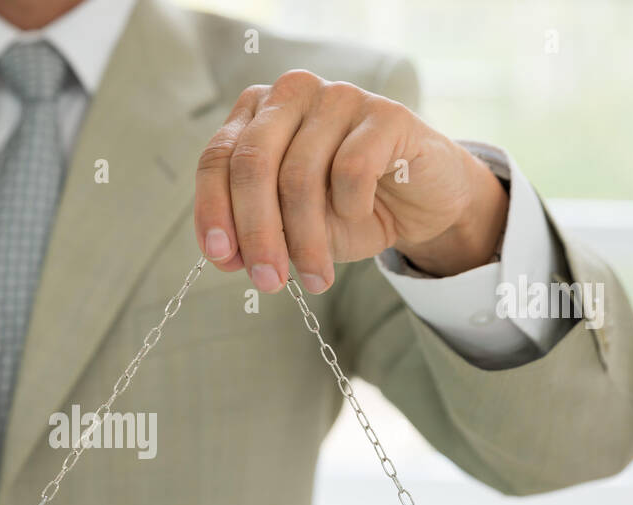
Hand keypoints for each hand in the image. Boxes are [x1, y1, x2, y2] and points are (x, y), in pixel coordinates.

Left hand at [194, 70, 508, 292]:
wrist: (419, 203)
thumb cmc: (345, 209)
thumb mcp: (290, 227)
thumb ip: (254, 232)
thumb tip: (224, 256)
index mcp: (256, 114)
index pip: (218, 159)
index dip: (214, 211)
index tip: (223, 259)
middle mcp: (291, 94)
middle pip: (252, 164)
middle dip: (256, 231)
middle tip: (268, 281)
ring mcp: (338, 97)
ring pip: (300, 175)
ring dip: (305, 240)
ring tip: (316, 277)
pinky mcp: (385, 114)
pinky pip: (352, 170)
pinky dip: (350, 208)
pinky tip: (359, 217)